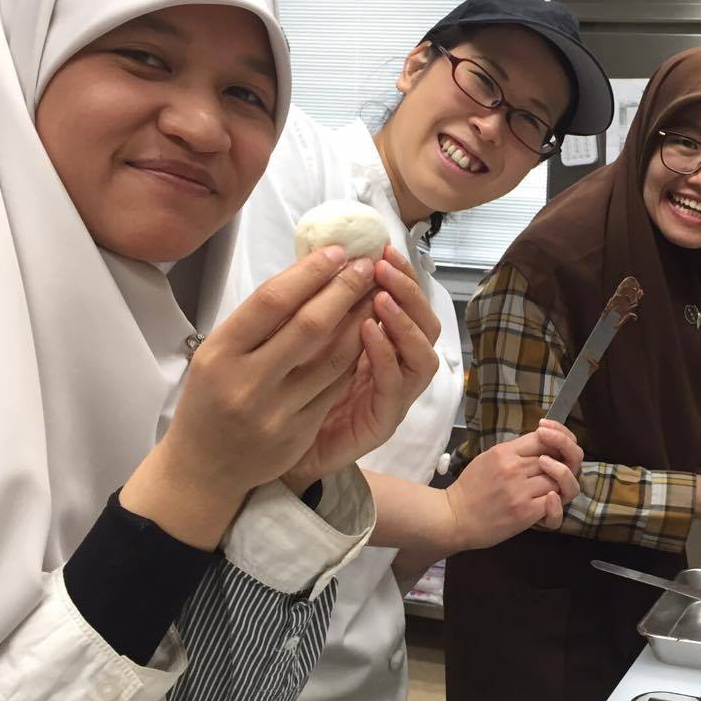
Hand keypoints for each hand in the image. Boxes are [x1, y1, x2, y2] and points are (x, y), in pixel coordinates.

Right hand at [123, 245, 379, 547]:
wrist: (204, 468)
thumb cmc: (211, 397)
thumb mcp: (217, 353)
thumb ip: (257, 321)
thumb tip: (310, 272)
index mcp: (220, 354)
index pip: (272, 302)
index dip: (310, 273)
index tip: (338, 252)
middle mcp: (248, 383)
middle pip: (309, 326)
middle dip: (344, 290)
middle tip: (367, 266)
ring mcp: (276, 411)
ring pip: (333, 358)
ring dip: (360, 321)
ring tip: (375, 294)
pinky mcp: (299, 432)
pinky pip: (338, 387)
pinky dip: (356, 357)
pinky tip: (368, 333)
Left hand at [283, 246, 441, 491]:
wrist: (272, 452)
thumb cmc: (291, 392)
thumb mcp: (308, 340)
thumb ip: (327, 308)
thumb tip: (328, 256)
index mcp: (385, 346)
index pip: (409, 306)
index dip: (403, 277)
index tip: (384, 248)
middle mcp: (398, 370)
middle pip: (427, 326)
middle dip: (409, 292)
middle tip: (384, 267)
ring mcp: (395, 397)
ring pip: (422, 357)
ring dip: (404, 322)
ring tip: (380, 296)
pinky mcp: (383, 422)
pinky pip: (395, 386)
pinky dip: (385, 354)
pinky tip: (368, 331)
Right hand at [444, 420, 582, 550]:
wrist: (454, 518)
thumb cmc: (469, 489)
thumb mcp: (488, 459)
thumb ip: (513, 451)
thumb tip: (539, 444)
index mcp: (504, 451)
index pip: (542, 438)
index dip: (553, 445)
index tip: (551, 455)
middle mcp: (514, 468)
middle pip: (553, 459)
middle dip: (556, 469)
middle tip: (550, 477)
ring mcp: (520, 490)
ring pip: (557, 480)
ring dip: (555, 487)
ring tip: (545, 492)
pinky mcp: (525, 511)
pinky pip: (553, 501)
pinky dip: (553, 504)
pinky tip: (544, 506)